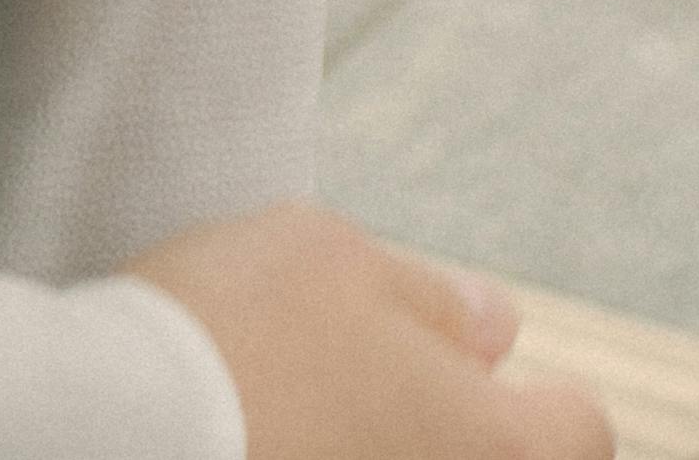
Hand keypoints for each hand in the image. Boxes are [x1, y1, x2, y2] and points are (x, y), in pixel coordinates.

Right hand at [127, 204, 613, 459]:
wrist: (117, 430)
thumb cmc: (239, 330)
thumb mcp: (337, 258)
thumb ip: (433, 298)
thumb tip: (494, 326)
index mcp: (498, 447)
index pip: (582, 434)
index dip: (544, 398)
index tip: (494, 374)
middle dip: (458, 432)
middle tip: (394, 394)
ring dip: (386, 448)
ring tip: (316, 416)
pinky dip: (321, 458)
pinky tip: (275, 442)